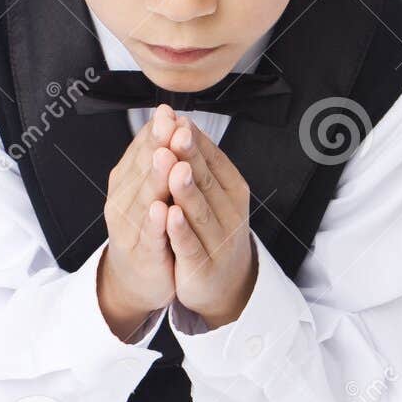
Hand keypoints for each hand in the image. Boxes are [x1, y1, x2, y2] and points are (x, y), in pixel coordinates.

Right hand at [98, 103, 193, 337]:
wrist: (137, 277)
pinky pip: (149, 236)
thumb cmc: (147, 226)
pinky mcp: (142, 255)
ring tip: (167, 158)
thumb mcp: (149, 188)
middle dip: (156, 147)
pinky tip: (162, 209)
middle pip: (141, 170)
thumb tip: (167, 115)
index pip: (140, 151)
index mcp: (126, 181)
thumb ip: (155, 157)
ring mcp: (130, 229)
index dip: (155, 132)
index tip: (169, 112)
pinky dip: (154, 223)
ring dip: (155, 179)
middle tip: (170, 125)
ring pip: (143, 200)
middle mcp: (123, 201)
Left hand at [163, 119, 256, 327]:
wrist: (224, 284)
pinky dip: (180, 229)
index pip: (212, 159)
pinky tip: (170, 213)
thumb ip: (198, 162)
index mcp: (231, 189)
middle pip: (206, 180)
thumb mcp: (211, 194)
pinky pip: (190, 245)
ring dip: (185, 188)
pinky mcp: (201, 266)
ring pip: (199, 211)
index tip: (176, 118)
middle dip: (189, 156)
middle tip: (176, 132)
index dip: (194, 140)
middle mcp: (229, 212)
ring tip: (173, 166)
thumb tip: (179, 120)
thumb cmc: (213, 231)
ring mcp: (217, 240)